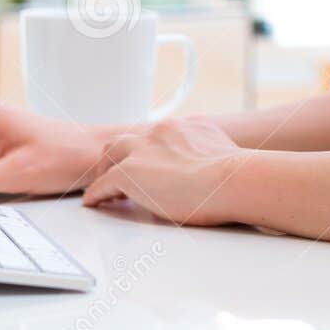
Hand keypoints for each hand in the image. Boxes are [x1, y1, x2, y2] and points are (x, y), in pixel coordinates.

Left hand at [82, 117, 249, 225]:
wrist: (230, 178)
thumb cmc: (235, 174)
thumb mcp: (223, 151)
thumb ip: (210, 153)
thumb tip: (217, 164)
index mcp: (182, 127)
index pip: (154, 137)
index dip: (145, 152)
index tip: (145, 163)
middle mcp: (159, 132)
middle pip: (127, 140)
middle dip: (118, 156)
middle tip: (114, 171)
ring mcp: (142, 150)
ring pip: (111, 155)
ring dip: (105, 170)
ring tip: (101, 186)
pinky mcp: (129, 172)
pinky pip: (103, 183)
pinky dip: (96, 193)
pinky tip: (94, 202)